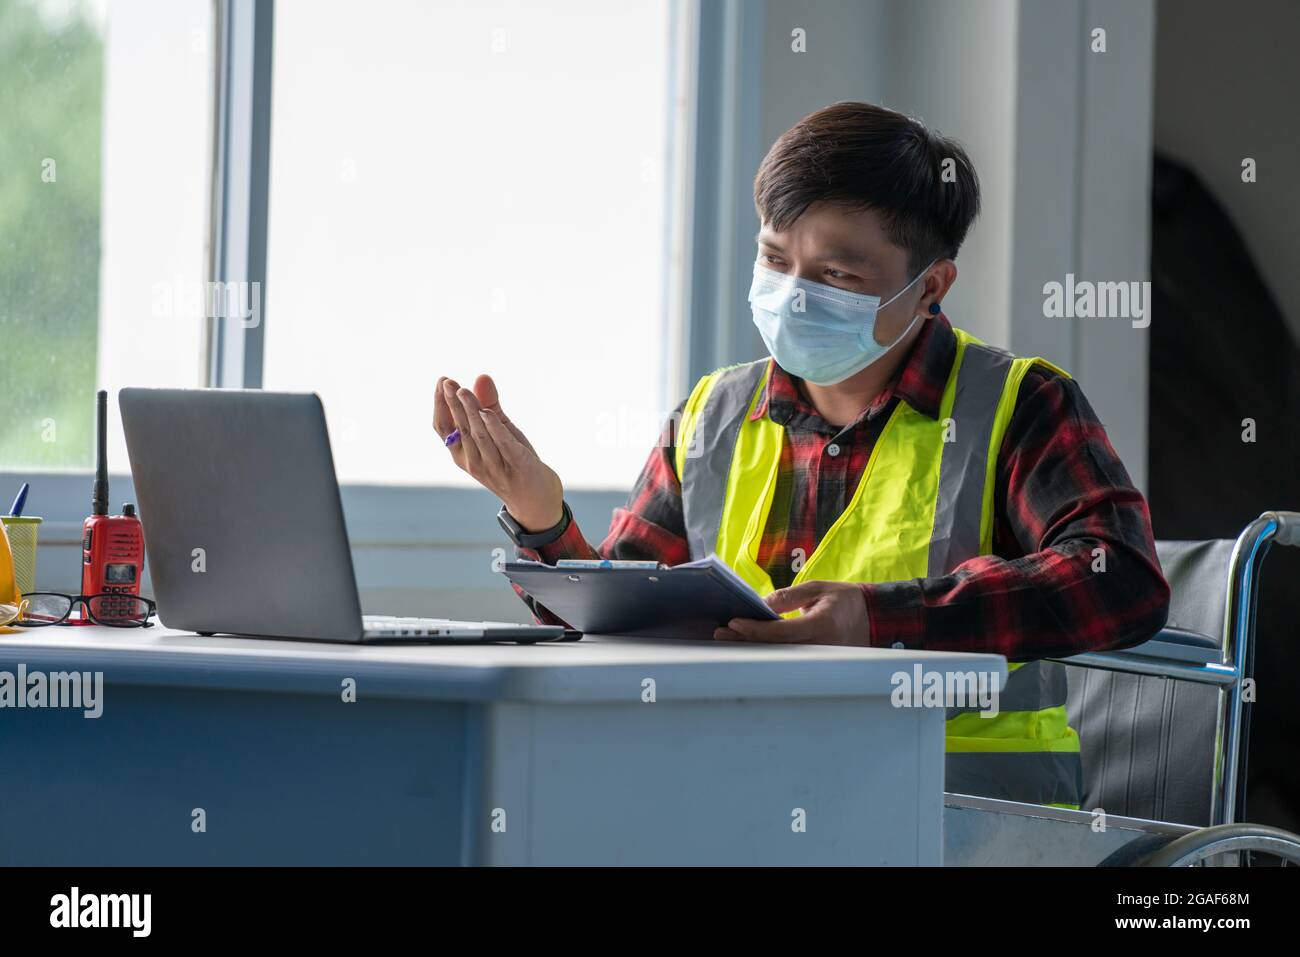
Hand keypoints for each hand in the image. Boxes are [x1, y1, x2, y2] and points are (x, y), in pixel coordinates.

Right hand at [434, 374, 563, 530]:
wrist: (536, 500)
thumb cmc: (513, 462)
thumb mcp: (500, 432)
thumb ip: (489, 405)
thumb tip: (481, 376)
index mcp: (463, 454)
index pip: (443, 428)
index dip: (440, 404)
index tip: (442, 380)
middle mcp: (473, 462)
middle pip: (459, 429)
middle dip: (452, 404)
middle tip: (447, 381)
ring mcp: (494, 466)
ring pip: (478, 436)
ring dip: (469, 412)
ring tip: (463, 391)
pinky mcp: (517, 466)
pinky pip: (503, 446)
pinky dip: (495, 429)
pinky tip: (487, 413)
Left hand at [714, 580, 870, 645]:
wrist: (874, 619)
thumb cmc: (845, 599)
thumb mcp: (819, 588)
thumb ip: (790, 597)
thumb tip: (762, 604)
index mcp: (823, 625)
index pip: (782, 632)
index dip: (756, 629)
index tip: (734, 622)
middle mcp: (821, 647)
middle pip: (775, 648)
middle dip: (746, 641)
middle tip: (719, 634)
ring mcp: (820, 660)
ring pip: (780, 657)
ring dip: (753, 648)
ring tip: (727, 640)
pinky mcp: (818, 665)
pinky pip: (789, 659)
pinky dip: (767, 652)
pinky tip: (748, 646)